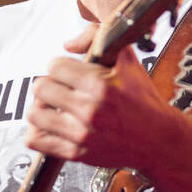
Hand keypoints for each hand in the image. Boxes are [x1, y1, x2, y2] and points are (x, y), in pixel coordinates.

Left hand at [24, 23, 172, 168]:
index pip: (54, 66)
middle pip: (41, 88)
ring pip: (34, 114)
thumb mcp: (128, 60)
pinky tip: (49, 125)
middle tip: (58, 88)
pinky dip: (36, 131)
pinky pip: (36, 141)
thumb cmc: (142, 100)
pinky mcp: (76, 153)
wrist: (158, 139)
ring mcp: (80, 134)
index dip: (60, 66)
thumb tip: (68, 44)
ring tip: (52, 106)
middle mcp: (88, 110)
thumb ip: (99, 38)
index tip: (67, 72)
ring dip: (40, 107)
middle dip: (49, 84)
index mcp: (99, 85)